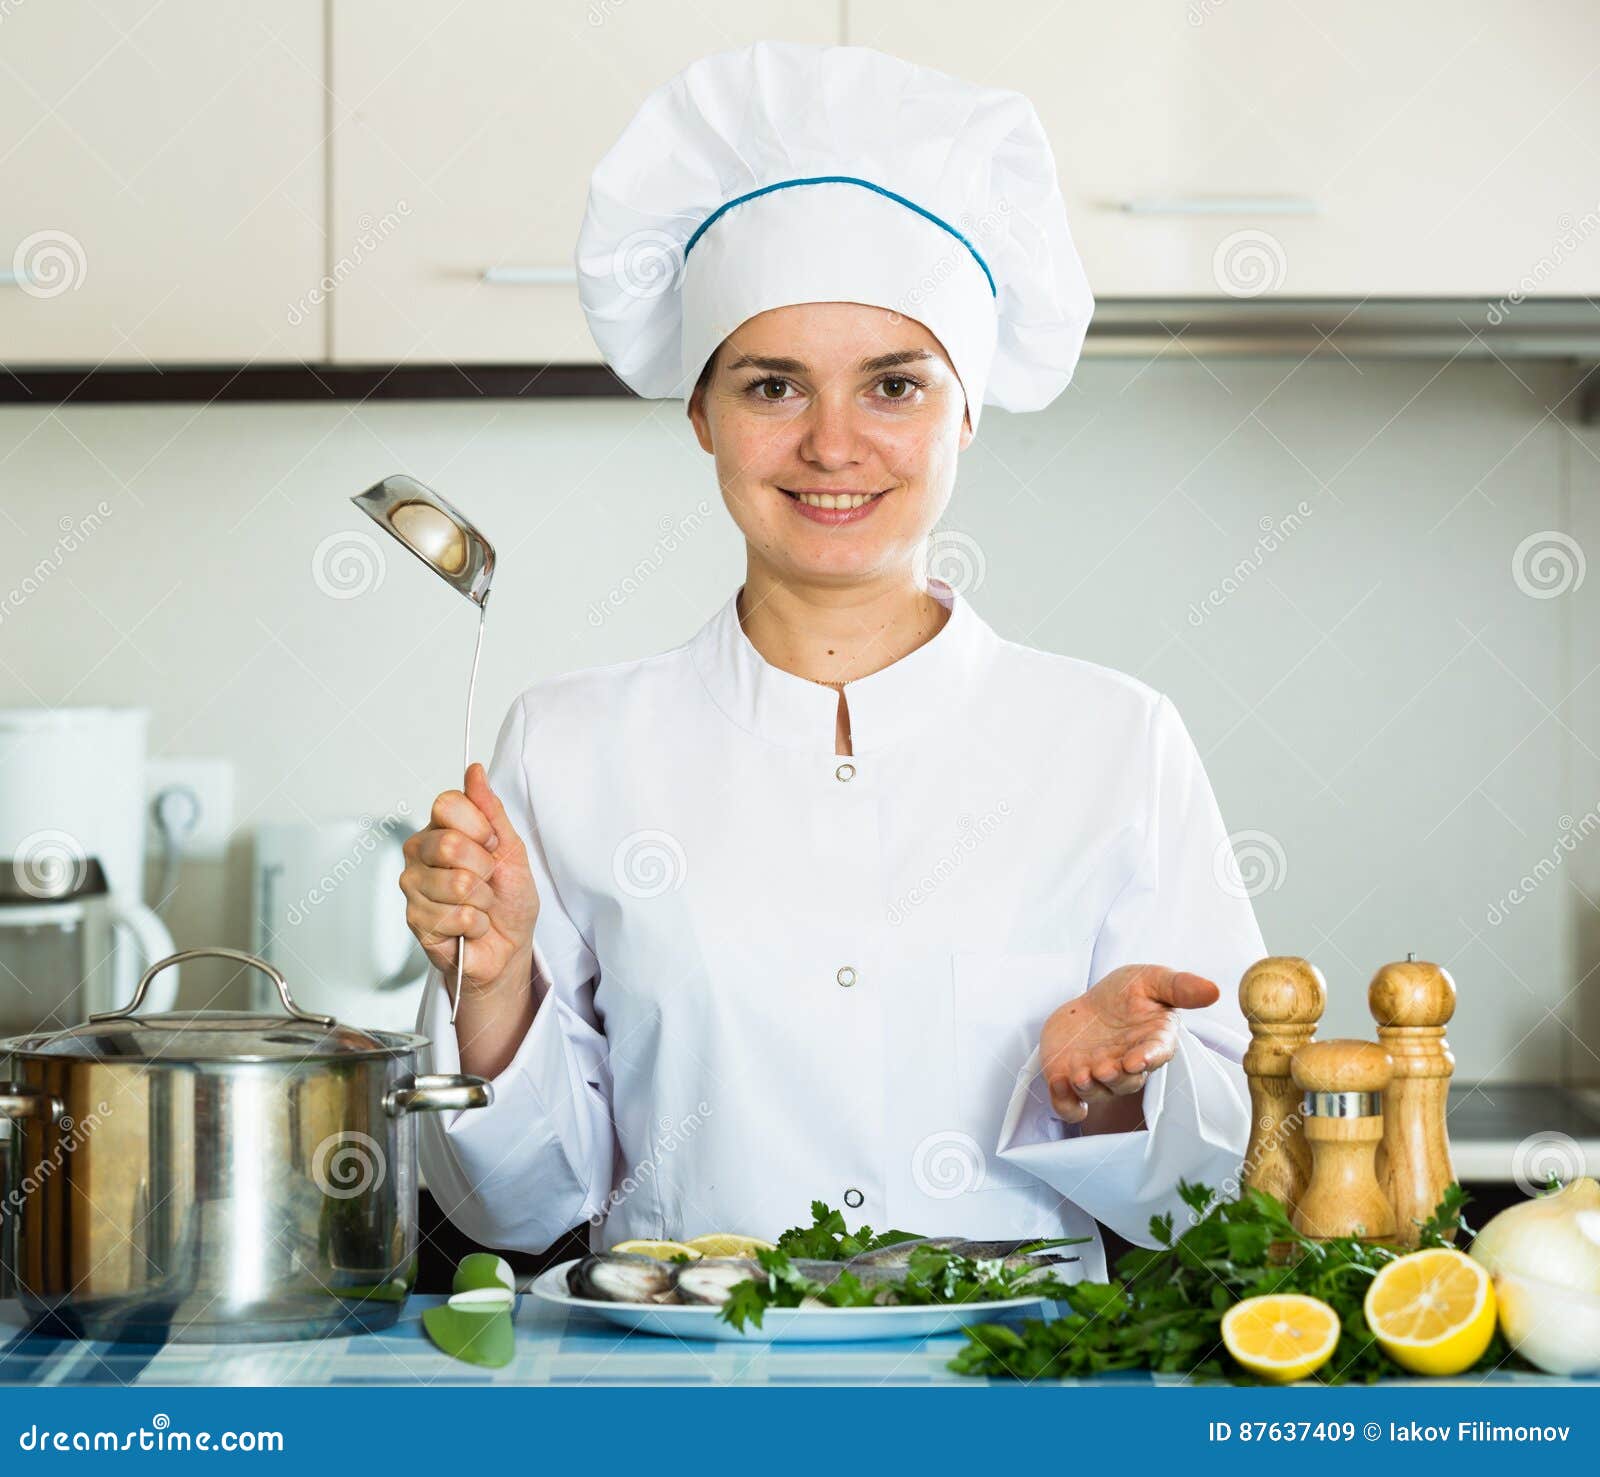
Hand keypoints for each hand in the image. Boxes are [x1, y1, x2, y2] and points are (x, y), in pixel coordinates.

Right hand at [400, 763, 539, 994]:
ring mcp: (414, 886)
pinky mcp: (415, 919)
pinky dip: (477, 924)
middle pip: (450, 844)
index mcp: (441, 828)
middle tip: (487, 880)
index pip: (447, 805)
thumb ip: (490, 809)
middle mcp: (420, 852)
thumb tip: (474, 771)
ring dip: (483, 900)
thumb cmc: (508, 897)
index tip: (492, 844)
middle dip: (484, 868)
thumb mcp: (510, 848)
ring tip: (480, 905)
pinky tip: (471, 925)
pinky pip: (458, 915)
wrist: (508, 945)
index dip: (480, 827)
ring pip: (457, 884)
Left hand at [1040, 964, 1219, 1123]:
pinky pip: (1070, 1105)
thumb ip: (1179, 986)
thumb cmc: (1127, 994)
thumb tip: (1214, 990)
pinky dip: (1065, 1102)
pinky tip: (1058, 1084)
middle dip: (1116, 1077)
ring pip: (1098, 1093)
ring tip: (1081, 1074)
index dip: (1148, 1059)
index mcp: (1152, 1042)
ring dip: (1090, 1088)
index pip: (1155, 1054)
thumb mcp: (1151, 979)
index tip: (1138, 1058)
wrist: (1092, 1004)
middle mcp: (1127, 1064)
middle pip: (1126, 1081)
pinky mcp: (1072, 1082)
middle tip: (1105, 1067)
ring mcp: (1100, 1076)